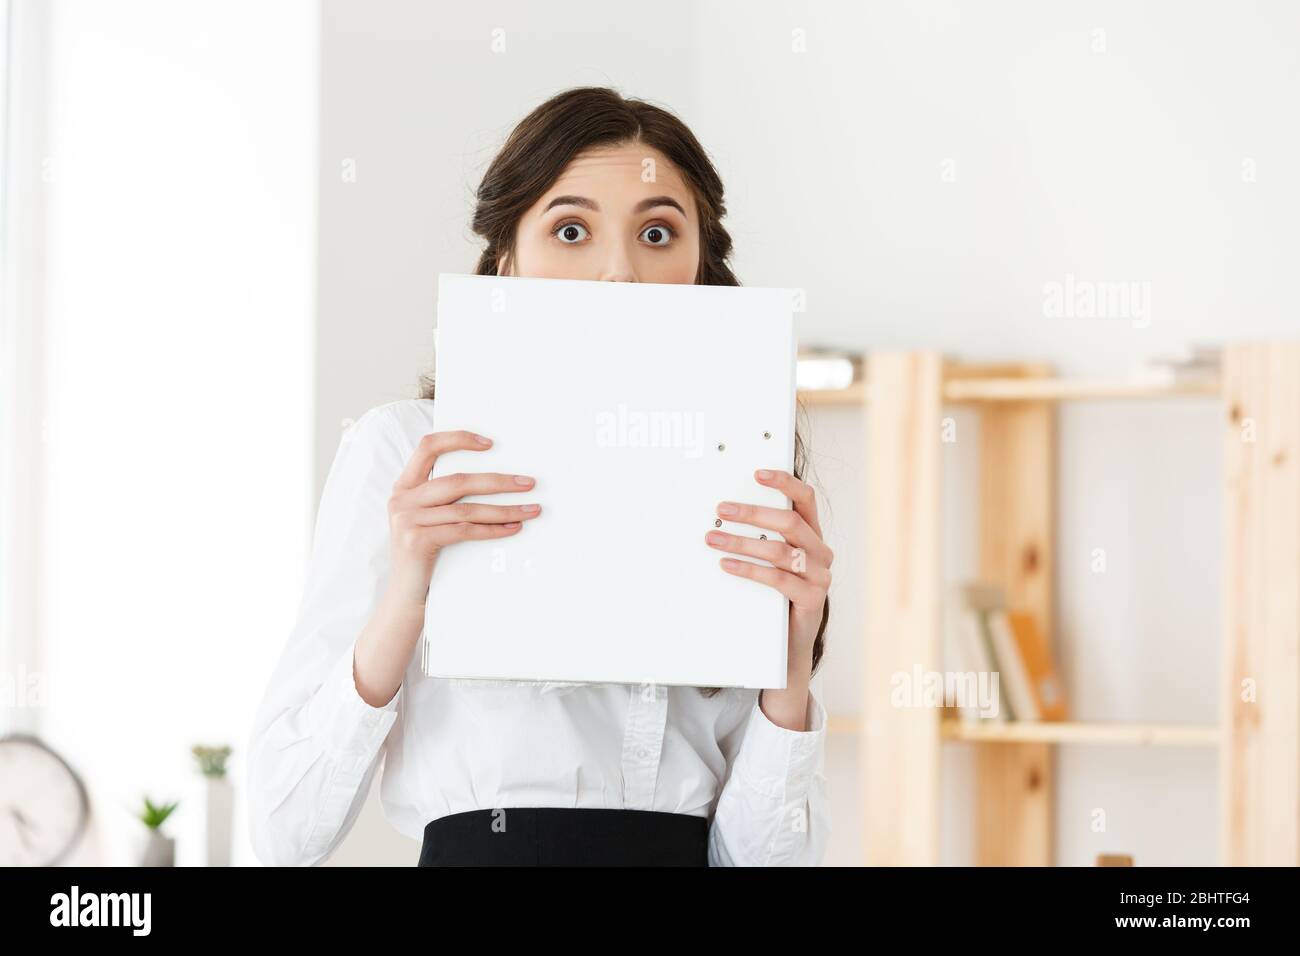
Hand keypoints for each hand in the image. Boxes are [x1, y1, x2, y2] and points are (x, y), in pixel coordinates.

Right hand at [387, 430, 541, 605]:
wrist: (405, 594)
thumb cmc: (424, 552)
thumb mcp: (427, 518)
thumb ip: (444, 497)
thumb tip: (493, 478)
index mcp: (404, 486)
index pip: (428, 447)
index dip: (458, 439)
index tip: (490, 443)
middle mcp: (402, 498)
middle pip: (457, 480)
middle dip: (498, 481)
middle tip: (528, 483)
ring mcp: (407, 520)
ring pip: (466, 508)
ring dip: (504, 509)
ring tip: (530, 509)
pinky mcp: (416, 541)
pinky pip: (464, 530)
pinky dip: (493, 529)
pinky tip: (512, 527)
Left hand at [704, 469, 832, 728]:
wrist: (790, 644)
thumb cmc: (777, 595)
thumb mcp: (771, 561)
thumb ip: (759, 538)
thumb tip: (722, 513)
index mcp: (812, 534)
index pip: (805, 499)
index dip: (784, 483)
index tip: (757, 473)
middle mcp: (820, 552)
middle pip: (789, 522)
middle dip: (752, 512)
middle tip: (721, 509)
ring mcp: (820, 577)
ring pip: (781, 551)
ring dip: (742, 542)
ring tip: (713, 538)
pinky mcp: (813, 601)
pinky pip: (779, 580)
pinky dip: (749, 570)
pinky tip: (727, 565)